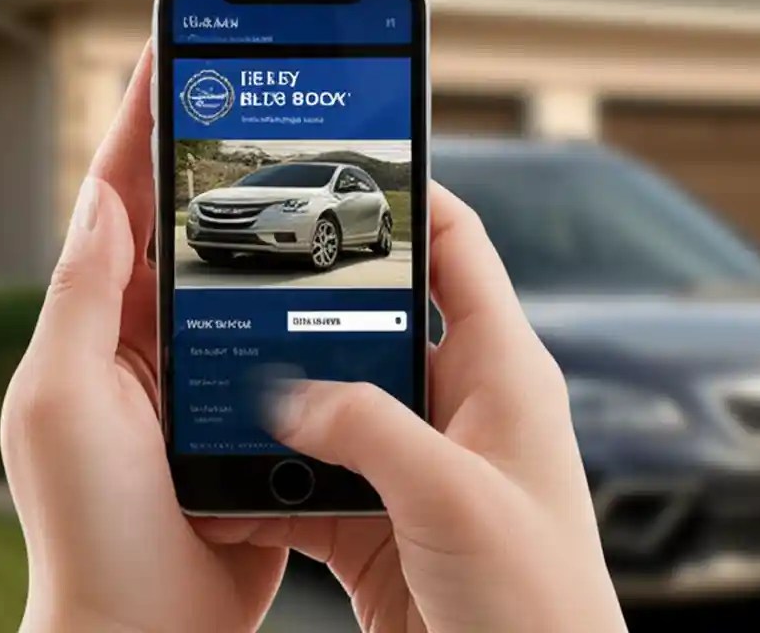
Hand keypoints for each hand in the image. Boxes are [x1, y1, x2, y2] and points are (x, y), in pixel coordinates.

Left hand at [0, 41, 287, 631]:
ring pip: (238, 279)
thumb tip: (103, 193)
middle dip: (211, 158)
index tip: (171, 61)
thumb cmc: (86, 528)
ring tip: (301, 163)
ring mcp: (198, 378)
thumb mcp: (63, 397)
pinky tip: (337, 274)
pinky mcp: (248, 416)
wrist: (146, 629)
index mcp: (95, 326)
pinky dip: (303, 300)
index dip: (141, 127)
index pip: (118, 203)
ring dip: (264, 223)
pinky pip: (278, 339)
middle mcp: (144, 343)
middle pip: (182, 228)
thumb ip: (84, 296)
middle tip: (252, 96)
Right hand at [196, 184, 627, 631]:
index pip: (456, 249)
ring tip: (217, 378)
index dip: (407, 198)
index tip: (340, 170)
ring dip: (278, 398)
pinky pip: (311, 478)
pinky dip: (267, 476)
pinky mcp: (380, 522)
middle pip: (372, 322)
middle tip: (241, 282)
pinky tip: (226, 476)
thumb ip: (370, 428)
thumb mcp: (454, 495)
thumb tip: (293, 393)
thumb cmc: (542, 607)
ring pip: (332, 403)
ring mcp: (416, 466)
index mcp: (502, 374)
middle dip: (308, 307)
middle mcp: (459, 409)